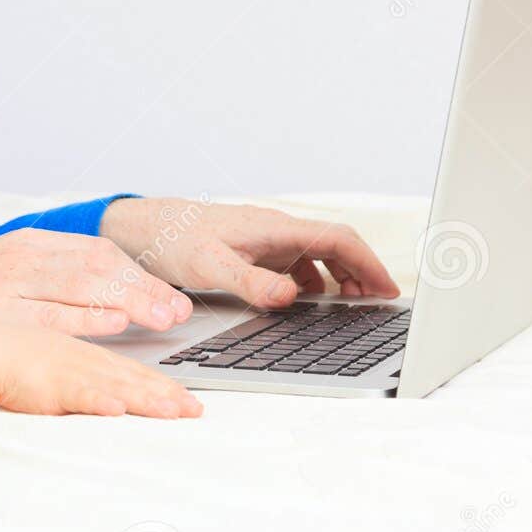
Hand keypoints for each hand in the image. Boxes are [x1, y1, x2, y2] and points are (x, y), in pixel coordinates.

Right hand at [0, 228, 194, 337]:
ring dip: (129, 303)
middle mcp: (20, 258)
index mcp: (25, 245)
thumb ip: (45, 280)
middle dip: (145, 288)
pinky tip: (115, 326)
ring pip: (81, 286)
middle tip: (179, 311)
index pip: (96, 254)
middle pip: (98, 266)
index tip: (171, 297)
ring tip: (163, 319)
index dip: (139, 276)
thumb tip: (104, 299)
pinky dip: (87, 321)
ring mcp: (5, 285)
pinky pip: (49, 318)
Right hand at [0, 322, 202, 418]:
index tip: (185, 399)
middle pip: (132, 376)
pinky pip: (77, 392)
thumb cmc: (4, 353)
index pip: (130, 369)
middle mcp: (82, 359)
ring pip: (115, 384)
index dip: (160, 384)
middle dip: (166, 394)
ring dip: (146, 399)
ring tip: (174, 411)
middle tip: (195, 411)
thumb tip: (102, 398)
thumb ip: (73, 375)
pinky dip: (98, 400)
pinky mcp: (47, 382)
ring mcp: (68, 369)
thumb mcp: (47, 361)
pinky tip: (116, 409)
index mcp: (83, 354)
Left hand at [98, 197, 400, 309]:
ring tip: (348, 303)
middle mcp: (275, 228)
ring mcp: (265, 237)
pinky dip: (311, 278)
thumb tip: (291, 296)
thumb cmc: (175, 240)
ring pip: (316, 252)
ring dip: (337, 275)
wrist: (144, 228)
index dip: (368, 264)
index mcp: (275, 228)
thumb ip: (252, 282)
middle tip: (377, 301)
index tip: (387, 289)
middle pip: (334, 244)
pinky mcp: (252, 247)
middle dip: (361, 271)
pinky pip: (294, 260)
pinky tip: (306, 297)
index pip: (338, 239)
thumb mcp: (212, 266)